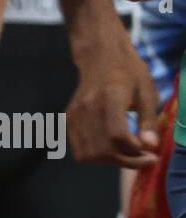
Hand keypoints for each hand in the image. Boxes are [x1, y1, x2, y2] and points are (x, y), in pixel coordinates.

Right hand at [67, 22, 158, 168]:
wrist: (99, 56)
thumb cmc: (128, 72)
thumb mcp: (146, 92)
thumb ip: (148, 121)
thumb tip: (149, 146)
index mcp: (110, 97)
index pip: (117, 136)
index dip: (134, 152)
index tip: (149, 153)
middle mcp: (88, 107)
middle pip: (102, 150)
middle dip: (125, 161)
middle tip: (141, 157)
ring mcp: (74, 113)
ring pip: (89, 155)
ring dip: (110, 161)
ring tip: (125, 153)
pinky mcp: (68, 118)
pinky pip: (79, 150)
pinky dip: (95, 156)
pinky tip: (110, 146)